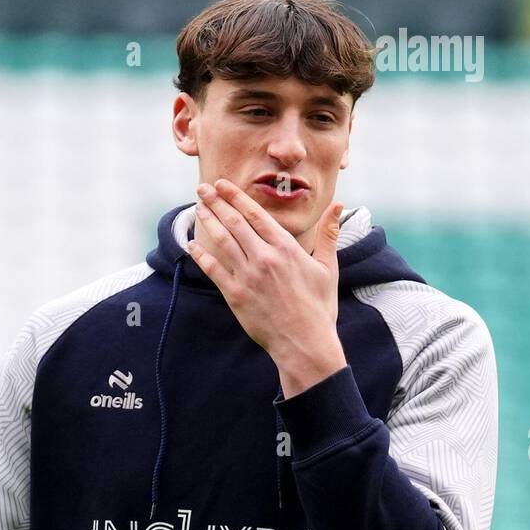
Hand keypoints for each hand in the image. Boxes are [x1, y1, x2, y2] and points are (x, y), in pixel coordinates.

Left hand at [187, 177, 346, 395]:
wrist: (305, 344)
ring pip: (223, 242)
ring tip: (198, 207)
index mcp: (286, 249)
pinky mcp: (236, 297)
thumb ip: (329, 234)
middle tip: (203, 188)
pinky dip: (202, 256)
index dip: (236, 197)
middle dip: (217, 203)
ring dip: (208, 222)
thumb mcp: (327, 268)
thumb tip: (338, 205)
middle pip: (235, 223)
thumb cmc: (319, 308)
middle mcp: (265, 258)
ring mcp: (248, 277)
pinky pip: (214, 271)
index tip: (223, 185)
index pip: (255, 215)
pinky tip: (192, 245)